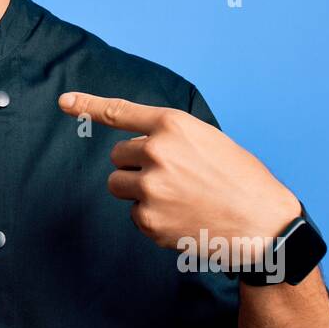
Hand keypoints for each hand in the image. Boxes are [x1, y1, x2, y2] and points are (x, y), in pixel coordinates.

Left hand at [57, 92, 299, 248]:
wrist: (264, 225)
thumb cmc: (240, 179)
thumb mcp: (208, 140)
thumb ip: (170, 137)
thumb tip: (138, 147)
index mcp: (173, 125)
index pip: (119, 112)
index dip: (88, 105)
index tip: (64, 102)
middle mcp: (156, 152)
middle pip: (118, 156)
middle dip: (135, 165)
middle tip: (171, 177)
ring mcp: (150, 188)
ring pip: (119, 185)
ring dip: (138, 190)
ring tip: (177, 198)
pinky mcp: (148, 221)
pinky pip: (134, 214)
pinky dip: (152, 218)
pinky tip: (182, 218)